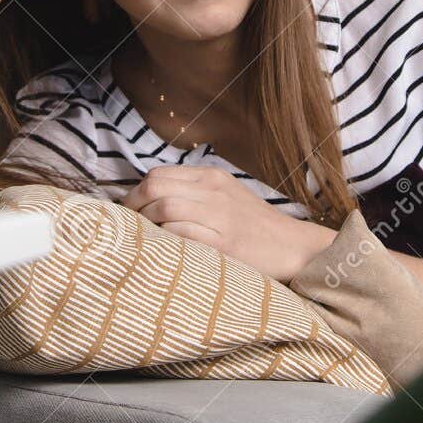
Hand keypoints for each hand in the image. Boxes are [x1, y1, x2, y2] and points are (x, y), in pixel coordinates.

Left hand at [119, 165, 332, 282]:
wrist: (293, 246)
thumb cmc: (255, 225)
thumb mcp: (226, 196)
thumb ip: (194, 192)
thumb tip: (151, 200)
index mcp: (212, 176)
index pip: (158, 174)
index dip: (135, 192)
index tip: (128, 210)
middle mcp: (214, 190)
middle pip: (155, 187)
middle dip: (133, 205)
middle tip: (128, 224)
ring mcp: (220, 216)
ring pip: (165, 208)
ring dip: (147, 223)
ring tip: (144, 238)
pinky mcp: (224, 243)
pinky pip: (182, 234)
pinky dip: (165, 239)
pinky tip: (163, 248)